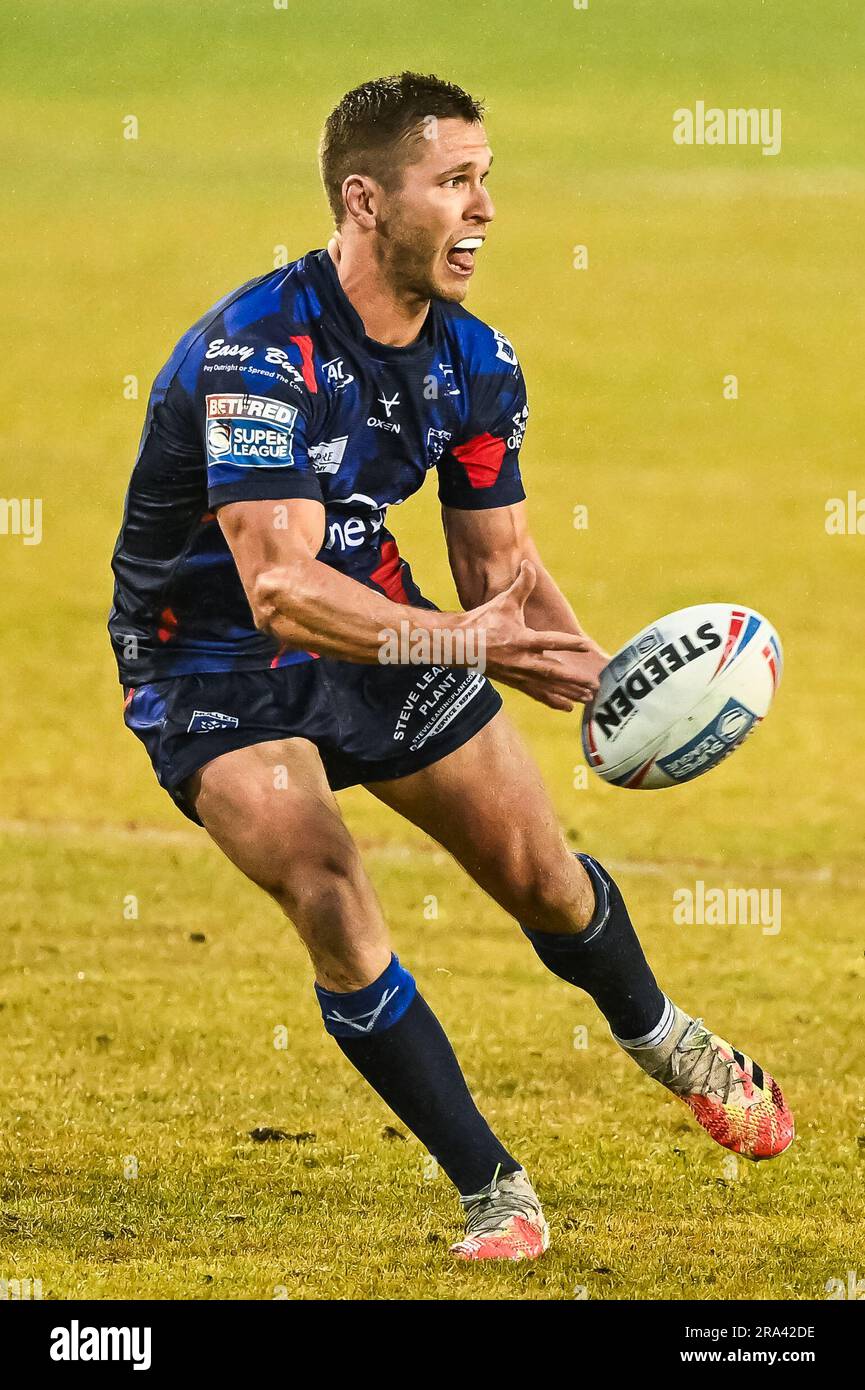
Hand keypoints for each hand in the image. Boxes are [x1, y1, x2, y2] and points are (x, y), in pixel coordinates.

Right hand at [464, 561, 601, 710]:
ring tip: (589, 698)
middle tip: (596, 685)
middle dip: (575, 680)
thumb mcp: (503, 602)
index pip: (549, 641)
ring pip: (549, 687)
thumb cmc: (483, 621)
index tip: (586, 646)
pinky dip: (554, 701)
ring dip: (570, 693)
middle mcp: (521, 661)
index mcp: (521, 639)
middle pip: (554, 673)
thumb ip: (521, 585)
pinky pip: (538, 694)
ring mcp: (519, 674)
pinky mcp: (515, 682)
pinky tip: (569, 707)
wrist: (459, 645)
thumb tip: (529, 564)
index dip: (568, 643)